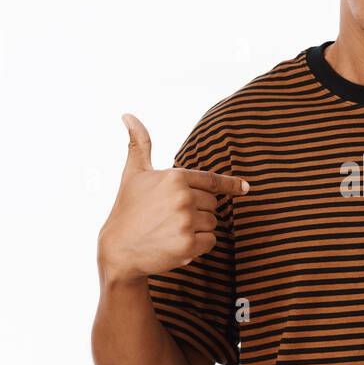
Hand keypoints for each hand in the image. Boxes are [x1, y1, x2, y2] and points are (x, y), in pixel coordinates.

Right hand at [97, 113, 249, 282]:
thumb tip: (128, 115)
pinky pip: (211, 242)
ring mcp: (186, 221)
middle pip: (213, 204)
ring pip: (213, 223)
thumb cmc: (127, 209)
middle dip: (198, 211)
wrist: (117, 249)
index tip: (245, 188)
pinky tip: (177, 244)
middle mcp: (183, 197)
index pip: (211, 181)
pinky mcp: (189, 244)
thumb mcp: (134, 173)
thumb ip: (139, 144)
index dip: (230, 185)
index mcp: (175, 177)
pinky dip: (199, 246)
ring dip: (198, 229)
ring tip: (172, 230)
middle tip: (172, 217)